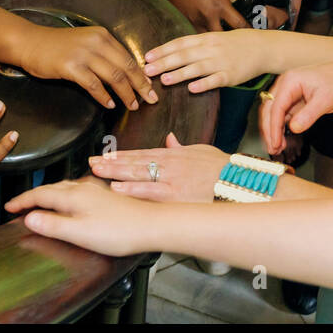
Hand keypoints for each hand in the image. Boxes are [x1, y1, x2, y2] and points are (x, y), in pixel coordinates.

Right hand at [6, 179, 157, 256]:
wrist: (152, 225)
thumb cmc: (120, 230)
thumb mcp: (79, 232)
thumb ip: (52, 225)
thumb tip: (29, 218)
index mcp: (73, 196)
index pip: (39, 194)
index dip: (22, 201)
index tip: (8, 206)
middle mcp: (83, 188)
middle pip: (51, 188)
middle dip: (32, 195)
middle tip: (18, 205)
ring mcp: (96, 190)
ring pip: (65, 187)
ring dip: (48, 192)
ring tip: (39, 200)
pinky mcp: (107, 194)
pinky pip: (78, 189)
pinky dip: (65, 193)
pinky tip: (72, 197)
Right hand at [17, 25, 155, 109]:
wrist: (31, 43)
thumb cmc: (59, 46)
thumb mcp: (86, 42)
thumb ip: (105, 54)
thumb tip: (126, 74)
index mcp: (103, 36)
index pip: (129, 57)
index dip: (142, 75)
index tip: (150, 88)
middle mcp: (96, 42)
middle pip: (126, 67)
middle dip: (141, 86)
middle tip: (150, 100)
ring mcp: (83, 54)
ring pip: (114, 77)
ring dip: (126, 94)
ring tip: (132, 105)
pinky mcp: (71, 67)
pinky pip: (94, 85)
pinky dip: (104, 96)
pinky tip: (109, 104)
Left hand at [85, 132, 228, 201]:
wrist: (241, 183)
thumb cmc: (225, 170)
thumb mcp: (202, 151)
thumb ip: (182, 147)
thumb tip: (170, 138)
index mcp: (175, 154)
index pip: (142, 153)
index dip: (121, 155)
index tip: (104, 155)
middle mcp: (169, 164)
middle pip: (134, 162)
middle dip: (111, 162)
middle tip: (91, 162)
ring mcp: (171, 179)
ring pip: (137, 174)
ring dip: (115, 172)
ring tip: (96, 171)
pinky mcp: (176, 195)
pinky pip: (149, 192)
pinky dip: (132, 189)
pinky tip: (116, 188)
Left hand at [144, 29, 268, 92]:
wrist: (262, 47)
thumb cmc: (235, 43)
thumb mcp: (214, 38)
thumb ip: (195, 45)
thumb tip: (172, 52)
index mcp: (205, 39)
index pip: (180, 43)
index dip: (163, 50)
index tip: (147, 56)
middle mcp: (211, 49)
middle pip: (184, 55)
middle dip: (164, 63)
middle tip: (147, 70)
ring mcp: (221, 62)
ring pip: (197, 68)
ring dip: (179, 74)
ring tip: (164, 80)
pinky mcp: (231, 75)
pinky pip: (216, 80)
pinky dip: (204, 84)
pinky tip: (192, 89)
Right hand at [156, 0, 244, 31]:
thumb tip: (240, 4)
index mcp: (219, 5)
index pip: (239, 24)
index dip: (248, 29)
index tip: (252, 31)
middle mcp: (207, 16)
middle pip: (223, 37)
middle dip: (230, 39)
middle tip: (236, 38)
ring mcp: (194, 20)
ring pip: (207, 38)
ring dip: (215, 38)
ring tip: (221, 37)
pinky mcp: (183, 20)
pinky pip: (196, 32)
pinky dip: (202, 34)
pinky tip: (205, 31)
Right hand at [260, 61, 332, 155]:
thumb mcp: (325, 101)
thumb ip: (308, 115)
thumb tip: (293, 128)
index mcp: (290, 82)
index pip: (276, 107)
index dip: (274, 127)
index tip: (275, 142)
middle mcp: (284, 85)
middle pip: (268, 110)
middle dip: (269, 130)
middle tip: (273, 148)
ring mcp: (286, 92)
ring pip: (272, 113)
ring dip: (272, 130)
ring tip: (276, 147)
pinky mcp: (290, 99)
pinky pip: (280, 115)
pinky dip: (279, 127)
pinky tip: (281, 139)